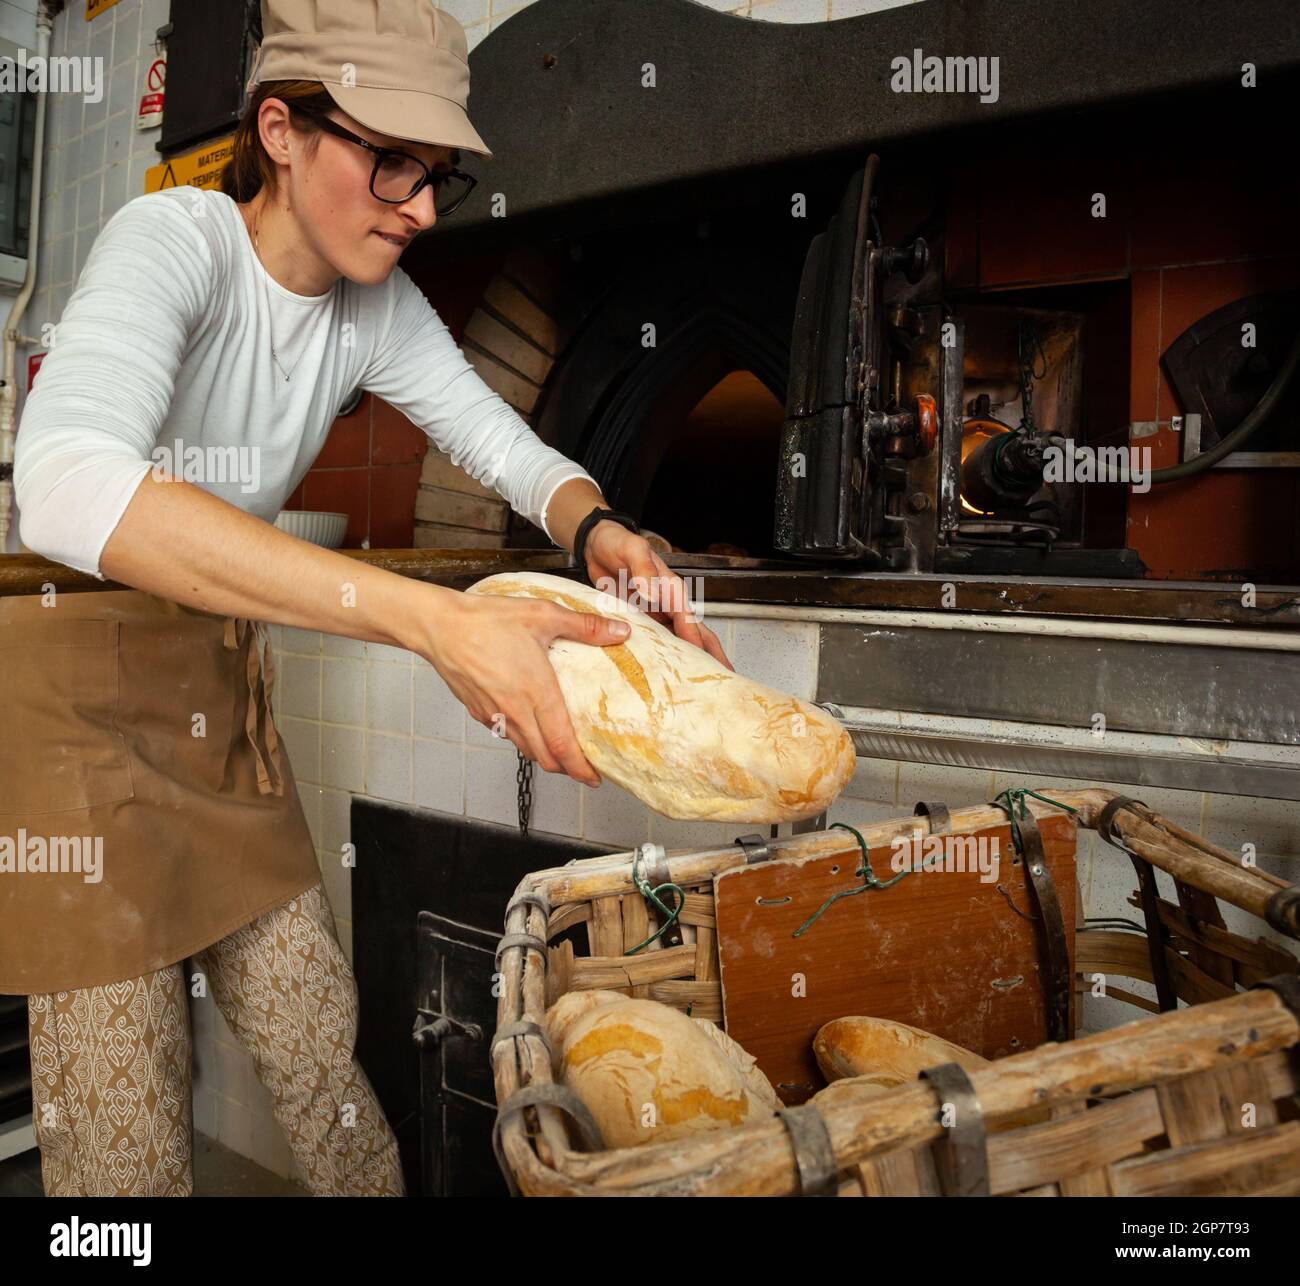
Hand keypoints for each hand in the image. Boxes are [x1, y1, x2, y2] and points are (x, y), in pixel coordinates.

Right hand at [418, 589, 630, 785]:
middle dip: (568, 768)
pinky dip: (523, 739)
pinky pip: (506, 734)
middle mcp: (515, 710)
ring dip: (546, 755)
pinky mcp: (478, 711)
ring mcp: (494, 714)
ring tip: (561, 749)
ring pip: (525, 749)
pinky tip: (530, 724)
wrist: (440, 626)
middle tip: (585, 767)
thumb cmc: (488, 620)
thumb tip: (620, 631)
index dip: (580, 767)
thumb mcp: (543, 615)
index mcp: (536, 692)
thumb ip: (585, 626)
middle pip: (546, 757)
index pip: (562, 745)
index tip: (595, 777)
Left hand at [584, 521, 732, 669]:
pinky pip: (656, 640)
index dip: (697, 643)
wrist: (596, 544)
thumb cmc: (616, 542)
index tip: (704, 664)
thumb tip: (652, 591)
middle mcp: (668, 603)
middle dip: (711, 656)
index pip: (688, 621)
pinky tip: (667, 672)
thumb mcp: (632, 549)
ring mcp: (656, 612)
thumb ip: (643, 569)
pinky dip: (664, 656)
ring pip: (678, 640)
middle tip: (721, 679)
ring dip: (689, 660)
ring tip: (697, 684)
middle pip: (695, 633)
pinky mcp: (641, 618)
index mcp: (671, 589)